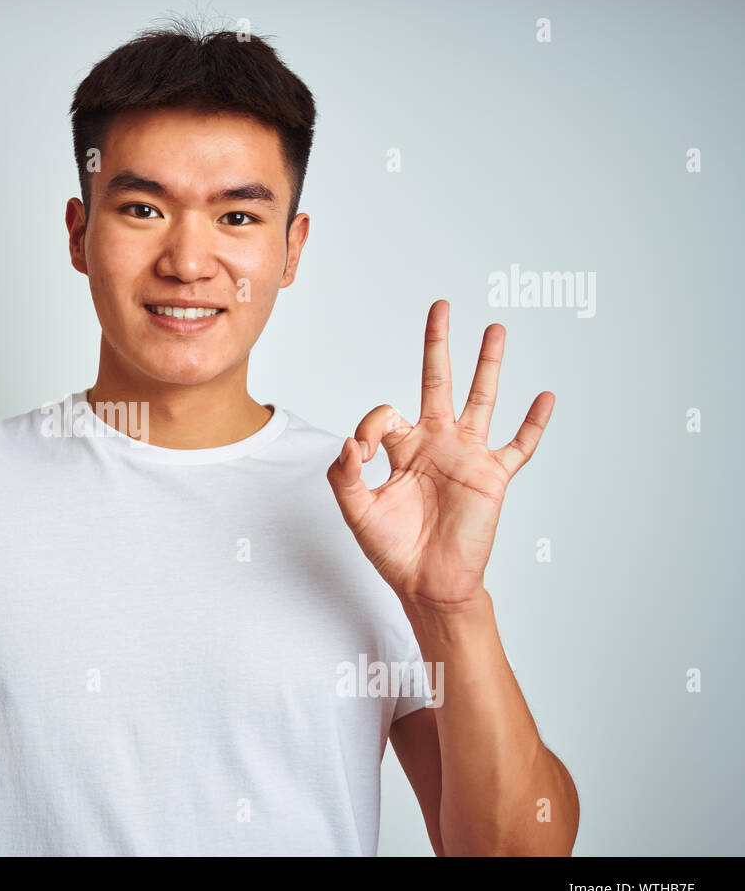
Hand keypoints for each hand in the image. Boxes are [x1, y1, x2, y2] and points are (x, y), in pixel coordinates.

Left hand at [326, 299, 553, 612]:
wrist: (428, 584)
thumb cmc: (392, 550)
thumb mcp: (356, 511)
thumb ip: (345, 475)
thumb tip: (351, 442)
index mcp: (400, 449)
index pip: (385, 413)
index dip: (370, 425)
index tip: (362, 451)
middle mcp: (435, 444)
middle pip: (437, 382)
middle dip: (437, 345)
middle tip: (441, 307)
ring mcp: (467, 456)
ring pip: (481, 399)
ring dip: (488, 364)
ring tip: (495, 329)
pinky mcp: (493, 476)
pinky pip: (520, 445)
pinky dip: (534, 423)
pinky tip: (545, 398)